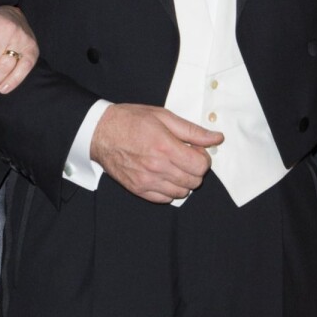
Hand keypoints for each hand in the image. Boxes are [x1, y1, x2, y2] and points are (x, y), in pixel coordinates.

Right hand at [90, 103, 222, 203]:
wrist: (100, 132)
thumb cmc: (130, 121)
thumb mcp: (163, 117)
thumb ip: (192, 131)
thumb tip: (217, 138)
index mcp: (165, 147)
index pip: (200, 166)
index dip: (203, 159)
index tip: (196, 151)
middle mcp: (157, 167)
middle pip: (194, 181)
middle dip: (195, 170)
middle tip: (185, 158)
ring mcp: (147, 181)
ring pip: (181, 193)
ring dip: (183, 181)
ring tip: (174, 166)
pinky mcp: (138, 189)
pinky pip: (164, 199)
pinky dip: (169, 190)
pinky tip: (164, 176)